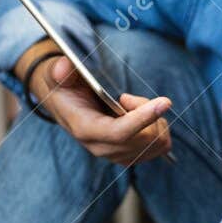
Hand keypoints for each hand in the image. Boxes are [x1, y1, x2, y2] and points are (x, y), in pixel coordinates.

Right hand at [28, 52, 171, 165]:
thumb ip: (59, 70)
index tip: (165, 101)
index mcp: (85, 130)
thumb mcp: (56, 75)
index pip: (119, 132)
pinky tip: (142, 118)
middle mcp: (101, 148)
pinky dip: (158, 128)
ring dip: (155, 120)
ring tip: (133, 107)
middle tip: (127, 97)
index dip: (144, 118)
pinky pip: (160, 147)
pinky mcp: (130, 156)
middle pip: (144, 139)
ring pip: (156, 144)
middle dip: (147, 112)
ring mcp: (117, 156)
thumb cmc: (64, 87)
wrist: (66, 104)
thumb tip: (64, 66)